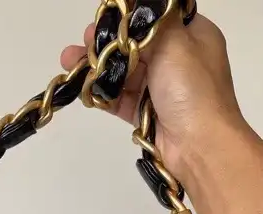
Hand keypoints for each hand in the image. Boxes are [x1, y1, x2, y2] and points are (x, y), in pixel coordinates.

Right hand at [61, 13, 246, 187]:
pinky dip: (102, 93)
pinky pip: (120, 99)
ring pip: (124, 73)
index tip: (108, 17)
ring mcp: (161, 89)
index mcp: (192, 37)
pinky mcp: (146, 114)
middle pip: (136, 46)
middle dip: (107, 43)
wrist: (199, 145)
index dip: (131, 16)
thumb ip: (152, 22)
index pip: (157, 19)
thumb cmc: (192, 89)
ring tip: (70, 60)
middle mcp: (177, 60)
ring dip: (98, 67)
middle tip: (85, 40)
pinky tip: (82, 87)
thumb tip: (136, 8)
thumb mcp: (176, 42)